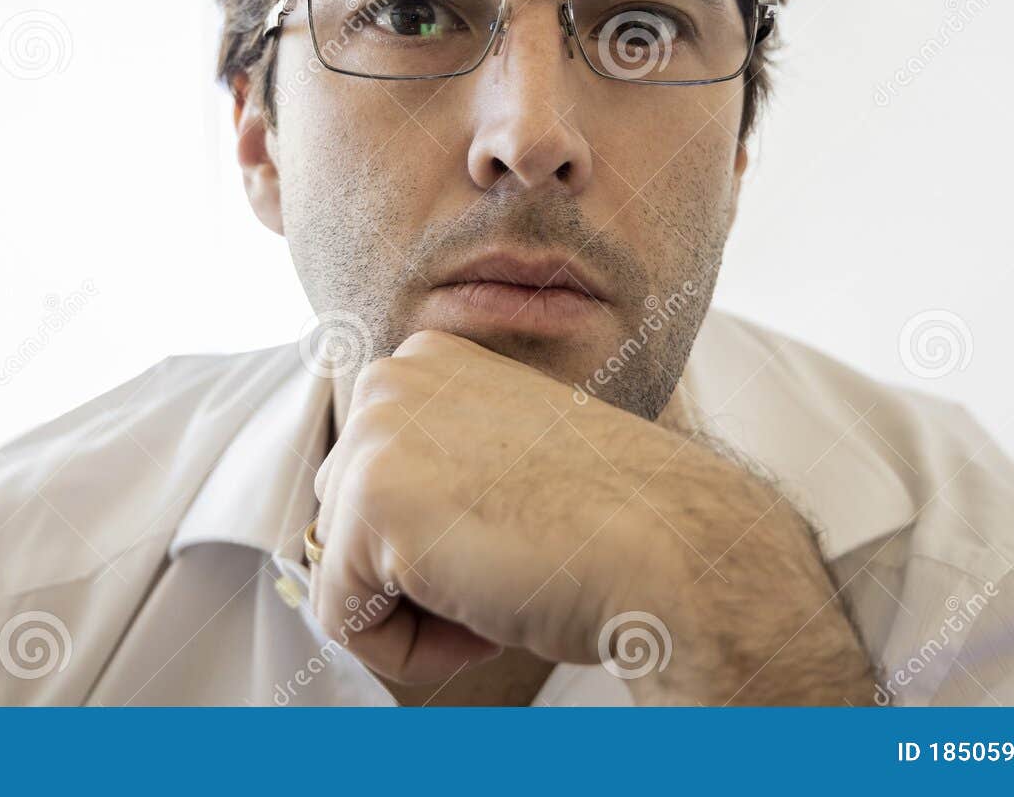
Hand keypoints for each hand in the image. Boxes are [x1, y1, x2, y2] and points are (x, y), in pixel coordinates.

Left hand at [308, 329, 876, 703]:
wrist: (670, 546)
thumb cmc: (610, 520)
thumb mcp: (505, 462)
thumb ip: (435, 469)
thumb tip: (360, 535)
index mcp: (426, 361)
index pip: (373, 484)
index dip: (439, 539)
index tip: (516, 535)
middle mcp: (389, 379)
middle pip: (345, 526)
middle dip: (418, 575)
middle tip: (512, 566)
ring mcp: (374, 432)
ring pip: (343, 576)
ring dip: (419, 613)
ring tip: (501, 586)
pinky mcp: (368, 501)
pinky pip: (343, 622)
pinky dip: (409, 652)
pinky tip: (483, 621)